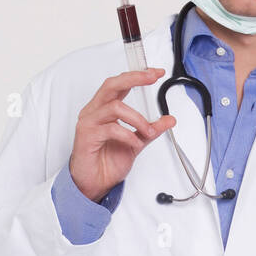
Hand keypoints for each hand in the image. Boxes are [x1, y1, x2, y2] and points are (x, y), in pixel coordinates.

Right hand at [69, 68, 176, 201]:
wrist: (94, 183)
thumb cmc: (107, 162)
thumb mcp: (136, 143)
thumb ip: (151, 130)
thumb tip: (169, 120)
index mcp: (104, 109)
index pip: (120, 84)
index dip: (137, 76)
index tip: (156, 72)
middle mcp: (94, 111)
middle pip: (112, 84)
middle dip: (134, 78)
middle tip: (151, 78)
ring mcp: (89, 122)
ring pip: (115, 107)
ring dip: (137, 119)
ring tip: (148, 132)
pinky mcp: (86, 136)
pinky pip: (111, 129)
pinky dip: (128, 135)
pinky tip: (134, 142)